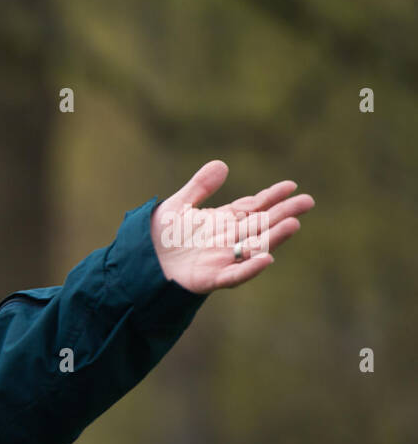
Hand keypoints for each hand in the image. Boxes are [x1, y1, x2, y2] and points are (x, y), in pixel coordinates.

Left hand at [150, 160, 313, 292]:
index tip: (291, 186)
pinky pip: (234, 274)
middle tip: (307, 201)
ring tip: (293, 223)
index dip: (271, 197)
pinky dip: (250, 268)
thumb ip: (199, 187)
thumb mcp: (178, 206)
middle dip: (282, 213)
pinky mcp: (209, 279)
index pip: (252, 207)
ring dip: (273, 237)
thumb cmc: (157, 237)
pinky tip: (267, 259)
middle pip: (260, 225)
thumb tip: (221, 164)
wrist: (136, 264)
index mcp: (221, 222)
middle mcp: (226, 240)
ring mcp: (220, 260)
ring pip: (253, 248)